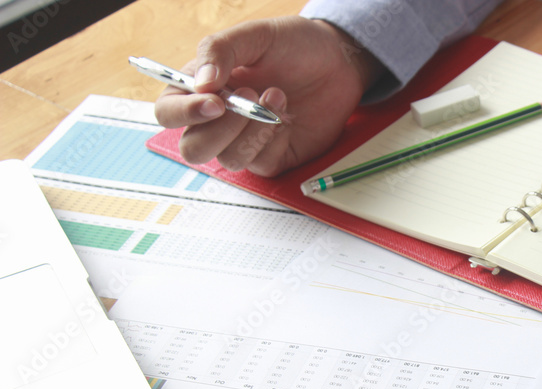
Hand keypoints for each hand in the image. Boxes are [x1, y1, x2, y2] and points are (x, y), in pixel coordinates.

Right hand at [154, 17, 384, 175]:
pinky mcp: (272, 156)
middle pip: (192, 149)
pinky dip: (274, 141)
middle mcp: (217, 119)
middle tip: (248, 100)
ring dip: (253, 131)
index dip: (185, 113)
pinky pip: (260, 164)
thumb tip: (200, 84)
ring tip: (277, 96)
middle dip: (219, 131)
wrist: (337, 62)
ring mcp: (244, 140)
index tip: (215, 101)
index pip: (169, 113)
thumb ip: (220, 51)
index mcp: (200, 88)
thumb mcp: (255, 36)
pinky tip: (287, 117)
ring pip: (228, 160)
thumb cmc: (293, 45)